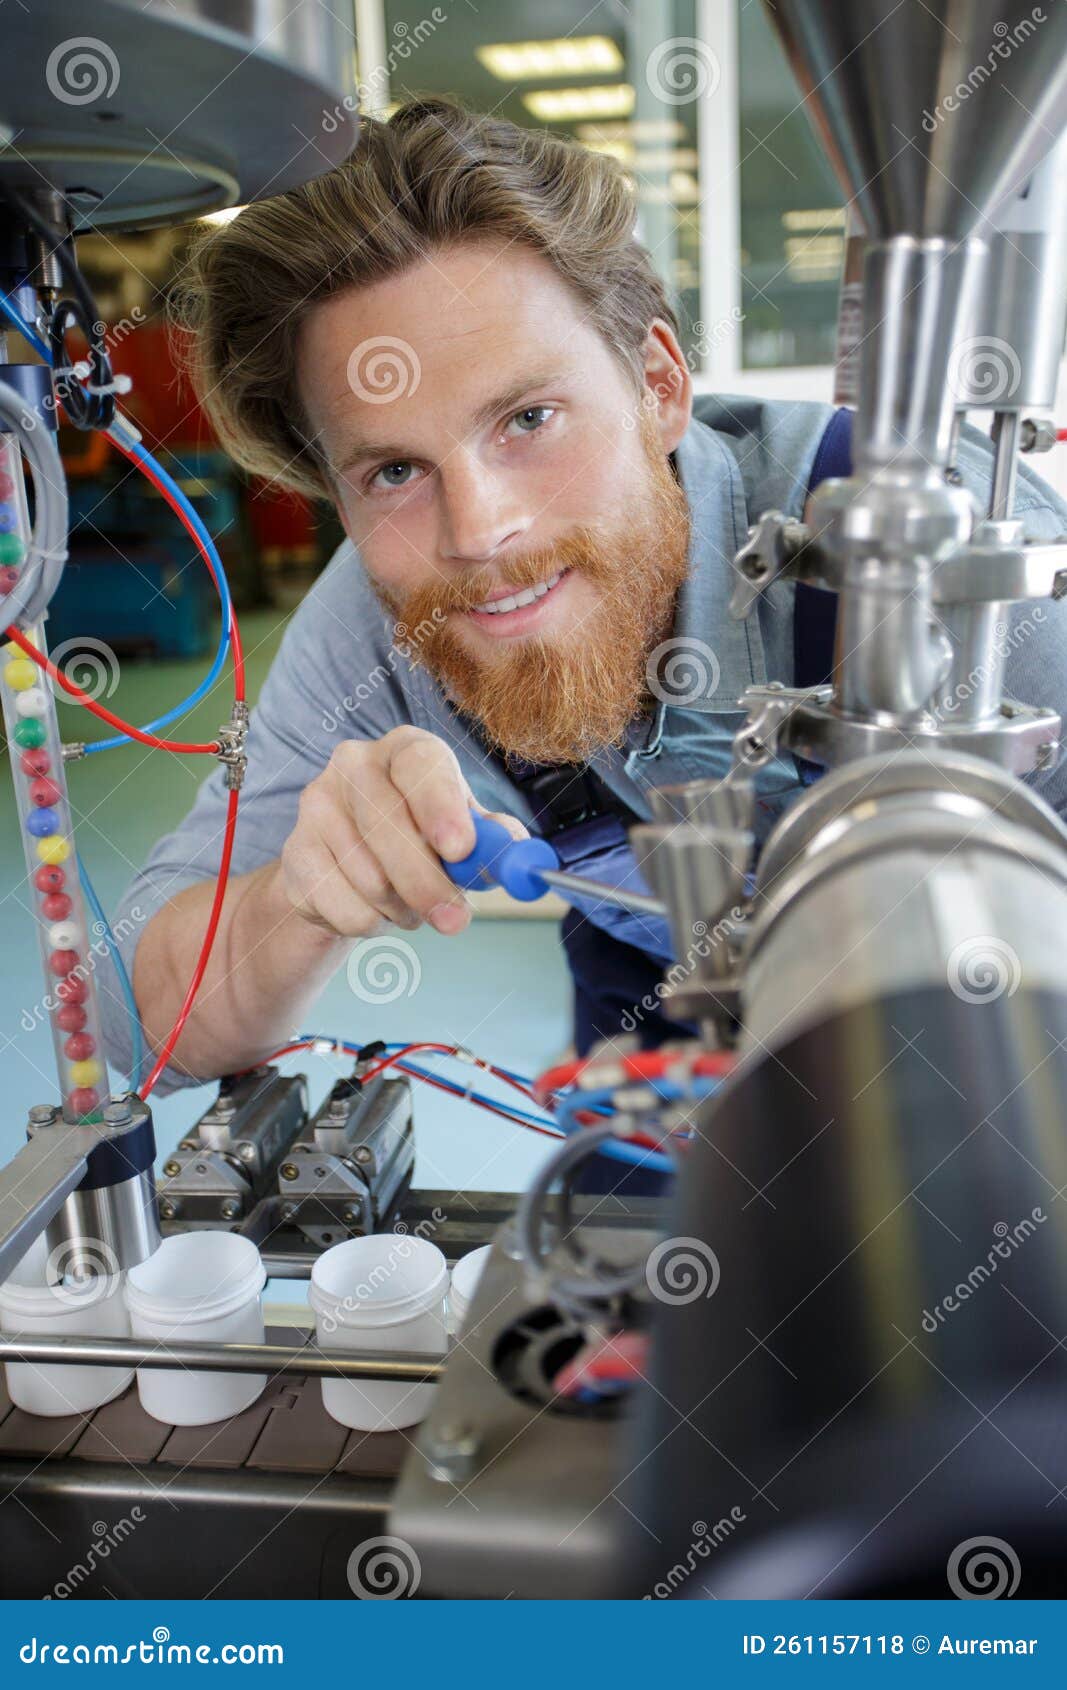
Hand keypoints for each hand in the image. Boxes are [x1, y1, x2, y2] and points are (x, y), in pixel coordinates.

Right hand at [279, 726, 527, 937]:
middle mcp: (355, 765)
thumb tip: (514, 853)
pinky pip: (345, 907)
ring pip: (371, 878)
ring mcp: (317, 806)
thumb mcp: (462, 835)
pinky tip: (373, 906)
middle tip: (455, 920)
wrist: (346, 872)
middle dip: (428, 882)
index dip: (441, 806)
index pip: (420, 763)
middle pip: (388, 825)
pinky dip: (372, 923)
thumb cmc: (417, 842)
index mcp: (406, 750)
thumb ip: (492, 841)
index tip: (460, 850)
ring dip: (404, 908)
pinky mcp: (295, 854)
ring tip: (408, 901)